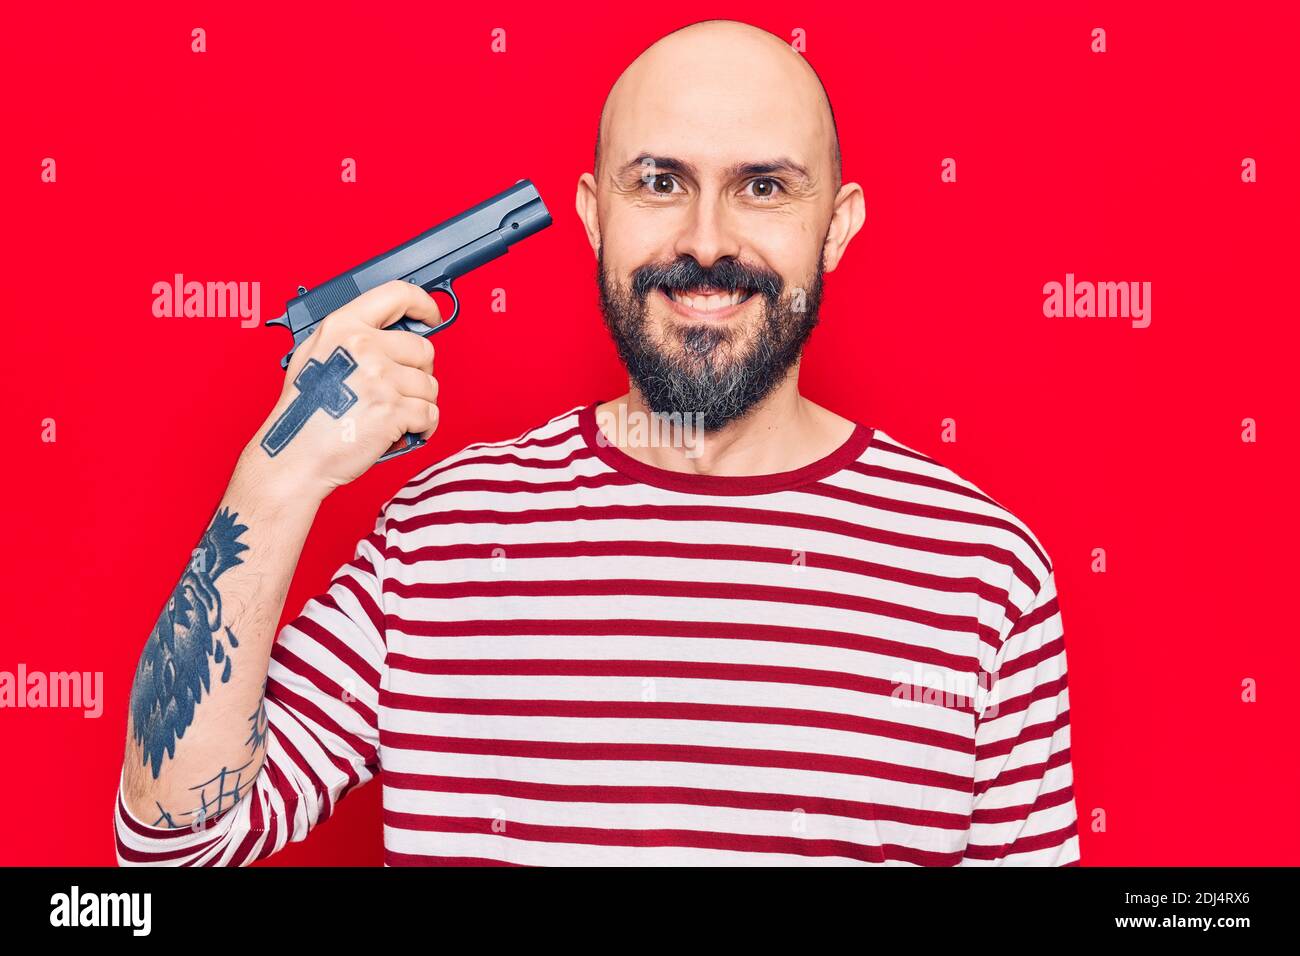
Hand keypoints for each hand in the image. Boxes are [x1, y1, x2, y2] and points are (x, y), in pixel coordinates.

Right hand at [247, 280, 440, 498]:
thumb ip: (351, 336)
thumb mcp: (315, 355)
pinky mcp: (393, 410)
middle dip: (419, 373)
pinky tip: (404, 432)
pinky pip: (430, 414)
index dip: (423, 304)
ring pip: (430, 385)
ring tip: (395, 416)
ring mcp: (380, 378)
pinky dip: (423, 427)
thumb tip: (392, 332)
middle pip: (423, 349)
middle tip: (400, 390)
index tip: (432, 316)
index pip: (398, 294)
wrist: (295, 456)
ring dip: (419, 404)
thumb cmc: (304, 413)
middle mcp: (363, 347)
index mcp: (343, 326)